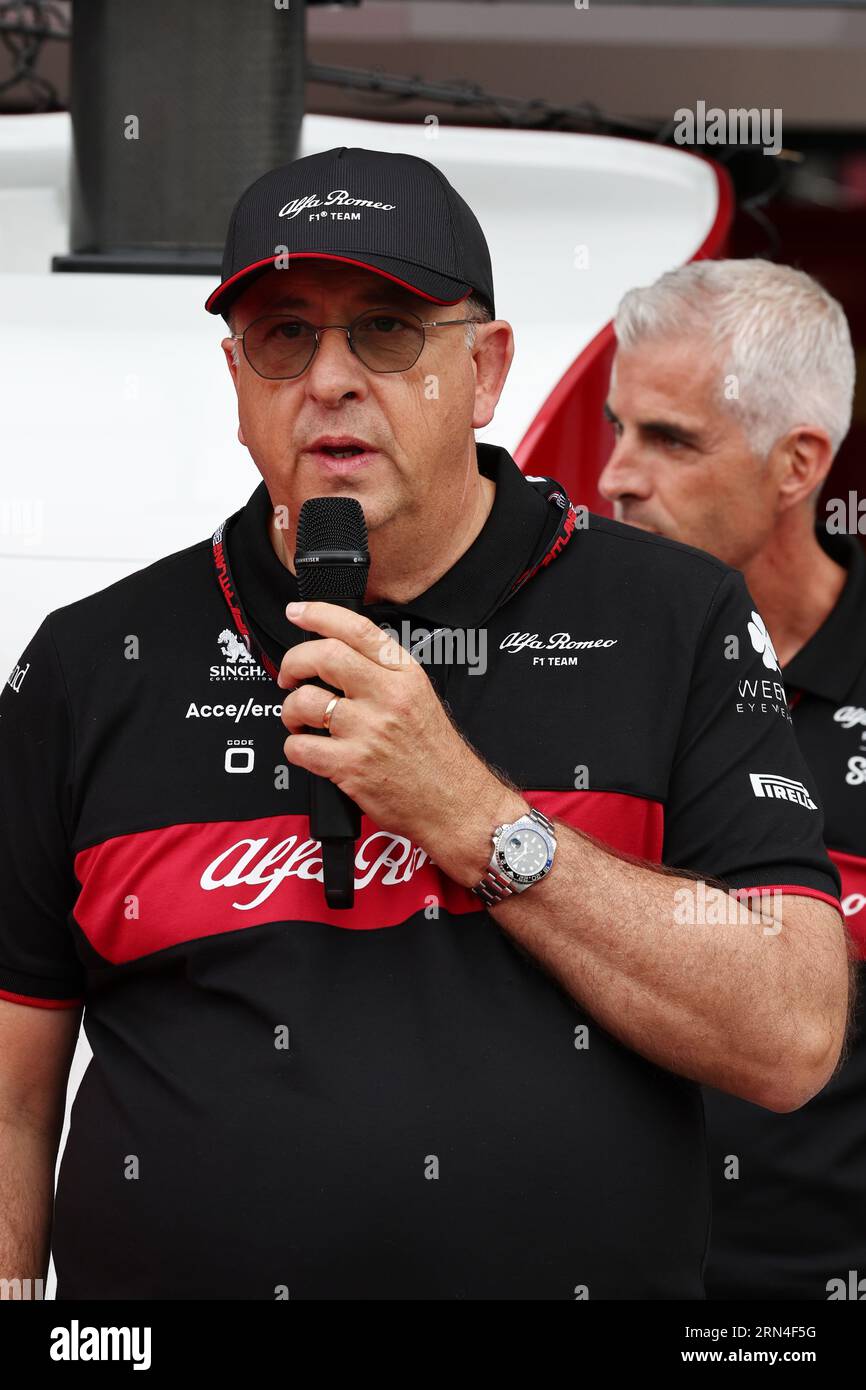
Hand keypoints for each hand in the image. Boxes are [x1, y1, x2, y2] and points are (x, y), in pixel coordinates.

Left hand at [277, 601, 525, 885]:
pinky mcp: (351, 766)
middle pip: (323, 657)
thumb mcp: (421, 698)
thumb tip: (337, 656)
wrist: (456, 804)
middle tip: (289, 674)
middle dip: (293, 663)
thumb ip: (384, 674)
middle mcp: (387, 697)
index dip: (318, 614)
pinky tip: (308, 749)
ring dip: (290, 710)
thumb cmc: (437, 756)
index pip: (357, 629)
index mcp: (405, 675)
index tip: (297, 612)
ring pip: (305, 701)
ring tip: (299, 720)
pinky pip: (300, 747)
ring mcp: (368, 732)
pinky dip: (295, 748)